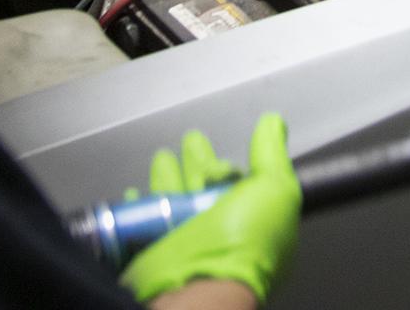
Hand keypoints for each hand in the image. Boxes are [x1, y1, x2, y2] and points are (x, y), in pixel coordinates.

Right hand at [122, 114, 302, 303]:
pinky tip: (135, 192)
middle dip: (196, 162)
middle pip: (203, 188)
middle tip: (190, 140)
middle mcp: (218, 234)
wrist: (199, 285)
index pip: (236, 185)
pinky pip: (145, 219)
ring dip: (167, 177)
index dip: (225, 166)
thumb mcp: (274, 190)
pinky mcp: (154, 248)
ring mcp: (185, 241)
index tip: (214, 152)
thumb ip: (271, 156)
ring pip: (174, 199)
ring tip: (163, 157)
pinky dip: (140, 204)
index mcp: (251, 224)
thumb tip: (274, 123)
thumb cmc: (244, 244)